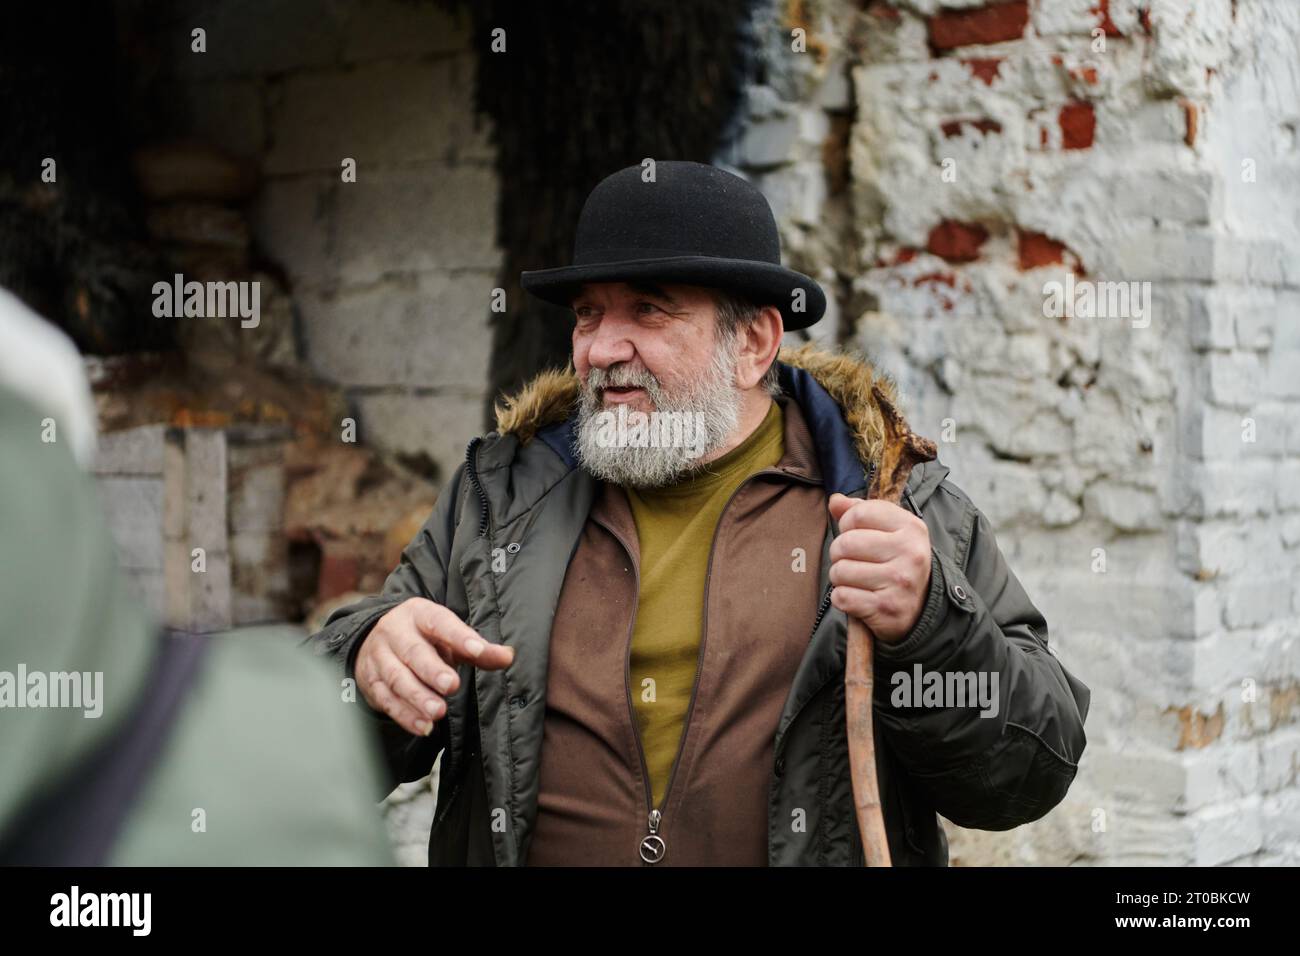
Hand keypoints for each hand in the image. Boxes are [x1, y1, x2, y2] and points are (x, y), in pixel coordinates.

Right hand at [355, 597, 513, 735]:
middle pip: (413, 652)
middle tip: (451, 685)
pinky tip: (423, 727)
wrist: (375, 642)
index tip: (478, 651)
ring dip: (417, 697)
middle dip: (432, 670)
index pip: (440, 622)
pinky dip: (405, 715)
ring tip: (438, 712)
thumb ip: (478, 650)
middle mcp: (395, 632)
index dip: (459, 636)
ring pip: (397, 678)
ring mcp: (380, 657)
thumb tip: (508, 657)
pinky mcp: (371, 682)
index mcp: (420, 614)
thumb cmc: (423, 639)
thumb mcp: (449, 637)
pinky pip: (387, 700)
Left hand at [827, 493, 932, 643]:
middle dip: (839, 553)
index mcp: (912, 528)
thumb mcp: (888, 531)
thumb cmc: (896, 563)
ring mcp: (899, 581)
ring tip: (857, 580)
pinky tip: (858, 597)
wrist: (919, 608)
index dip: (847, 524)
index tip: (854, 533)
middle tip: (853, 561)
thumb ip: (860, 511)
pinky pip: (842, 596)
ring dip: (840, 578)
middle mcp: (910, 553)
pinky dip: (842, 598)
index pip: (859, 513)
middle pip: (845, 543)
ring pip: (840, 571)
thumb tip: (835, 501)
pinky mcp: (886, 607)